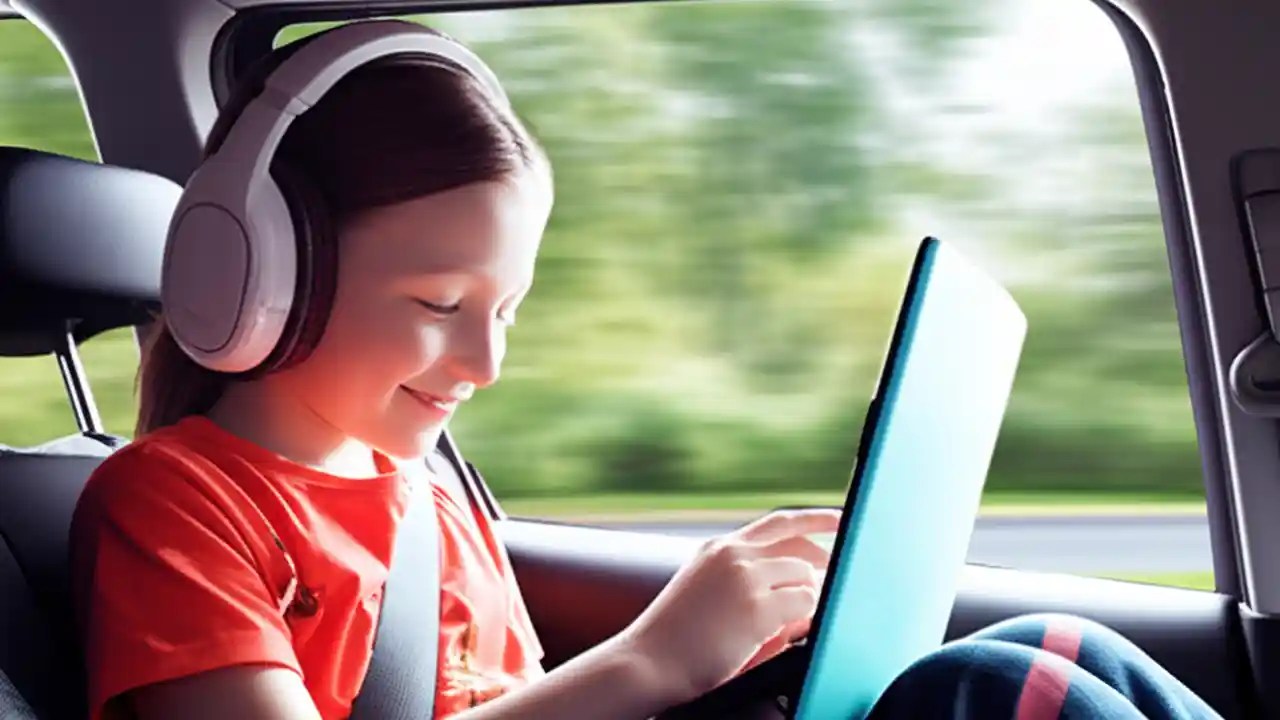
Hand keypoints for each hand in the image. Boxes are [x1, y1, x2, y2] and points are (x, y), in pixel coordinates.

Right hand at [621, 508, 839, 705]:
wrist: (647, 662)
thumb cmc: (674, 638)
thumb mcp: (704, 591)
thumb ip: (744, 580)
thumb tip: (798, 586)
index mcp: (719, 547)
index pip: (779, 522)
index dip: (815, 520)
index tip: (840, 520)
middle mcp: (733, 554)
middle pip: (799, 544)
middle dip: (826, 558)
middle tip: (840, 576)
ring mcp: (745, 578)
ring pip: (804, 576)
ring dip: (808, 599)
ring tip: (796, 620)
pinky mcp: (756, 608)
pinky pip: (804, 604)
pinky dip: (804, 618)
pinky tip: (789, 630)